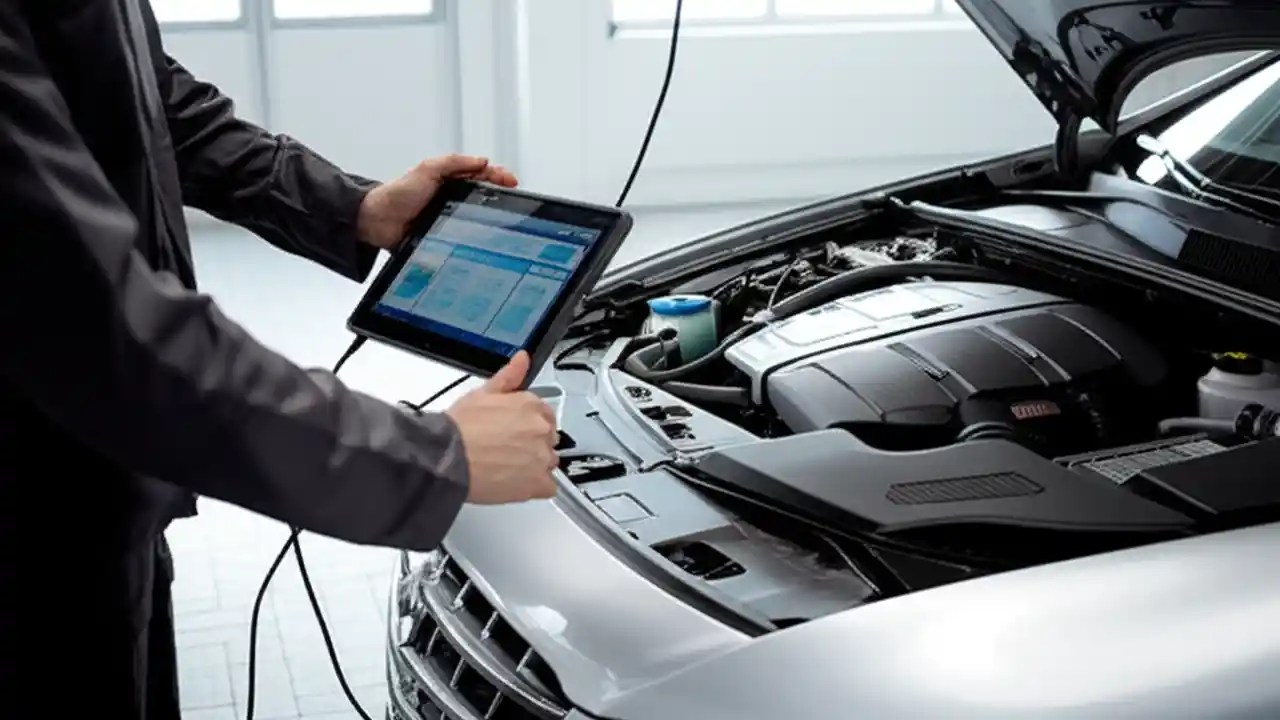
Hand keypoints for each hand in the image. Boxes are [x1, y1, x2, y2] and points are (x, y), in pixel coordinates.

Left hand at [358, 154, 518, 250]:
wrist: (377, 222)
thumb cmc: (398, 194)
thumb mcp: (427, 169)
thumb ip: (454, 162)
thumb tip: (482, 161)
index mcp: (450, 180)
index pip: (481, 176)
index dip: (498, 177)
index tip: (512, 182)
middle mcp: (452, 198)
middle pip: (483, 196)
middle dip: (500, 197)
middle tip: (514, 201)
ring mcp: (450, 218)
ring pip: (477, 218)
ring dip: (491, 219)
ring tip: (506, 220)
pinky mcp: (445, 237)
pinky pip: (465, 237)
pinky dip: (476, 237)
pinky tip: (486, 239)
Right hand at [445, 352, 557, 503]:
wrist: (448, 459)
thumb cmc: (460, 428)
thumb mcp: (482, 393)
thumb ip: (509, 377)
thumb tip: (522, 359)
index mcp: (531, 405)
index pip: (543, 414)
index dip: (527, 424)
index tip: (515, 431)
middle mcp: (541, 429)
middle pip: (547, 438)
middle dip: (531, 443)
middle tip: (506, 450)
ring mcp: (541, 457)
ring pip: (548, 461)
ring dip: (534, 465)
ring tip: (506, 467)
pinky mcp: (537, 483)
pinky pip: (548, 486)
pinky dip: (536, 486)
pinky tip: (516, 483)